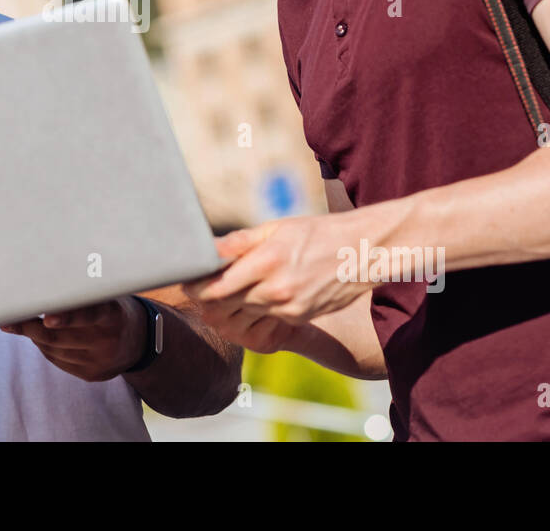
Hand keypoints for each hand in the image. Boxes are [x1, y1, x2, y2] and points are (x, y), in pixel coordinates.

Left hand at [0, 296, 145, 381]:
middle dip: (31, 327)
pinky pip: (58, 361)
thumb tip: (42, 279)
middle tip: (9, 318)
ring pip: (54, 350)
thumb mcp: (106, 293)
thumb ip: (82, 288)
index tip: (47, 318)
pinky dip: (45, 348)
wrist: (139, 340)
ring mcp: (100, 362)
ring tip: (23, 322)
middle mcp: (108, 341)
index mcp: (113, 314)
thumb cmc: (113, 306)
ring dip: (34, 336)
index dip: (68, 317)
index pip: (90, 315)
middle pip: (60, 337)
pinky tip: (42, 336)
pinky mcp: (92, 375)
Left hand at [181, 214, 373, 350]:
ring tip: (223, 290)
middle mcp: (275, 291)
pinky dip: (253, 310)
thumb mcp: (276, 228)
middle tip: (197, 285)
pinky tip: (253, 295)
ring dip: (229, 306)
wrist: (362, 253)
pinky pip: (264, 320)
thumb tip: (206, 249)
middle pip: (224, 305)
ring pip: (242, 315)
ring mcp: (287, 309)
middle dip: (208, 298)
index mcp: (266, 262)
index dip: (196, 287)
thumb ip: (239, 242)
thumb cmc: (316, 233)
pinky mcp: (298, 319)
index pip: (216, 287)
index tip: (187, 280)